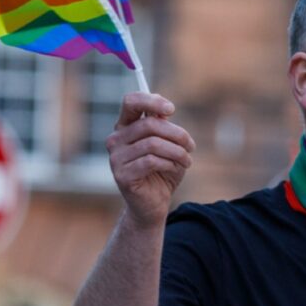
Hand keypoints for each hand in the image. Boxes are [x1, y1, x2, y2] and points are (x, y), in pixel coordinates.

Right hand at [106, 92, 193, 228]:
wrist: (154, 203)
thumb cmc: (162, 171)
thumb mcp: (168, 145)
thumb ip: (163, 127)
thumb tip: (164, 112)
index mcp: (125, 127)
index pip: (130, 102)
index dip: (151, 101)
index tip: (171, 109)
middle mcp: (116, 140)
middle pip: (149, 124)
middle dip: (177, 134)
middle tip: (190, 146)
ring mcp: (116, 158)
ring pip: (153, 144)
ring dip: (177, 152)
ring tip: (186, 161)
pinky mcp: (122, 175)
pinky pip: (151, 161)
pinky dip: (169, 163)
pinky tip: (175, 169)